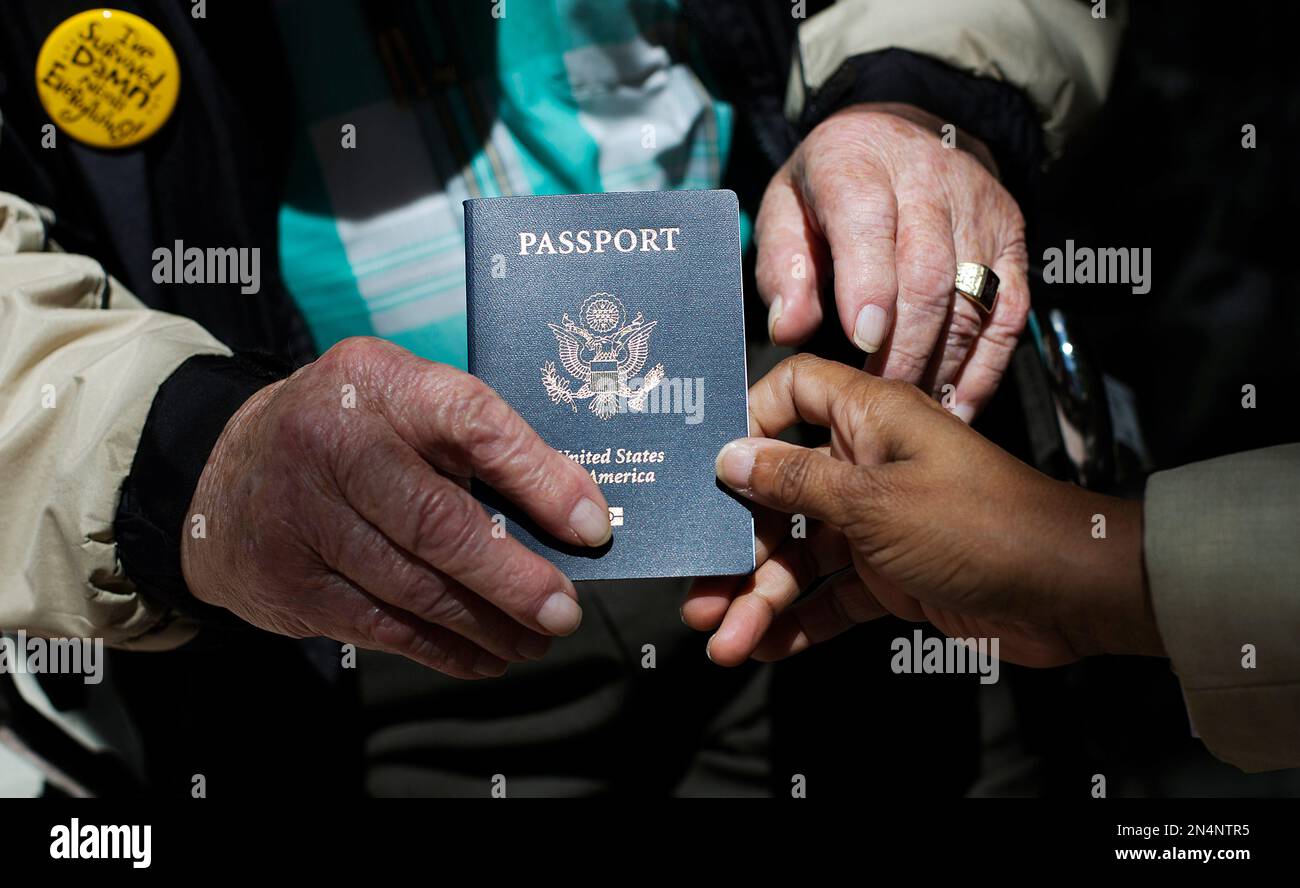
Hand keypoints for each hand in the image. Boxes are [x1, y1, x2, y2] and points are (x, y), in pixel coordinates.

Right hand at [181, 337, 611, 678]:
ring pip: (412, 587)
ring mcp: (299, 515)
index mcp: (378, 380)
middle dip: (513, 578)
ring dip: (485, 625)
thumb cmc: (344, 434)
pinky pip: (380, 627)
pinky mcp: (286, 580)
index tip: (590, 527)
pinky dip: (441, 648)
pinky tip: (480, 654)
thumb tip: (572, 515)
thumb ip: (475, 445)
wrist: (215, 472)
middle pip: (438, 521)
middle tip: (563, 612)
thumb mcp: (401, 406)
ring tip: (533, 639)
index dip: (540, 479)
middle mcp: (330, 440)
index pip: (473, 423)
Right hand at [683, 355, 1164, 667]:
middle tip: (701, 591)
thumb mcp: (873, 501)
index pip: (792, 391)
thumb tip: (729, 457)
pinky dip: (801, 619)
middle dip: (740, 546)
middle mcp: (868, 464)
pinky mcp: (892, 574)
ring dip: (761, 596)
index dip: (750, 421)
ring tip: (723, 641)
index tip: (712, 468)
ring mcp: (879, 522)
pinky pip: (832, 594)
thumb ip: (796, 481)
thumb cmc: (979, 524)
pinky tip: (763, 647)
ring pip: (802, 554)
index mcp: (869, 418)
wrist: (1068, 593)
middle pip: (782, 492)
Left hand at [755, 102, 1029, 420]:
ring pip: (972, 298)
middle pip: (928, 273)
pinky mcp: (1013, 239)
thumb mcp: (785, 208)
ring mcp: (979, 211)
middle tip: (881, 397)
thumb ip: (782, 268)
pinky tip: (959, 404)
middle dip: (906, 345)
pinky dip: (987, 366)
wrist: (903, 134)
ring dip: (945, 363)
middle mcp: (928, 181)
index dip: (869, 285)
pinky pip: (1009, 311)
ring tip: (915, 410)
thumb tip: (789, 331)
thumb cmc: (830, 186)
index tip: (863, 340)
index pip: (870, 224)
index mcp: (859, 166)